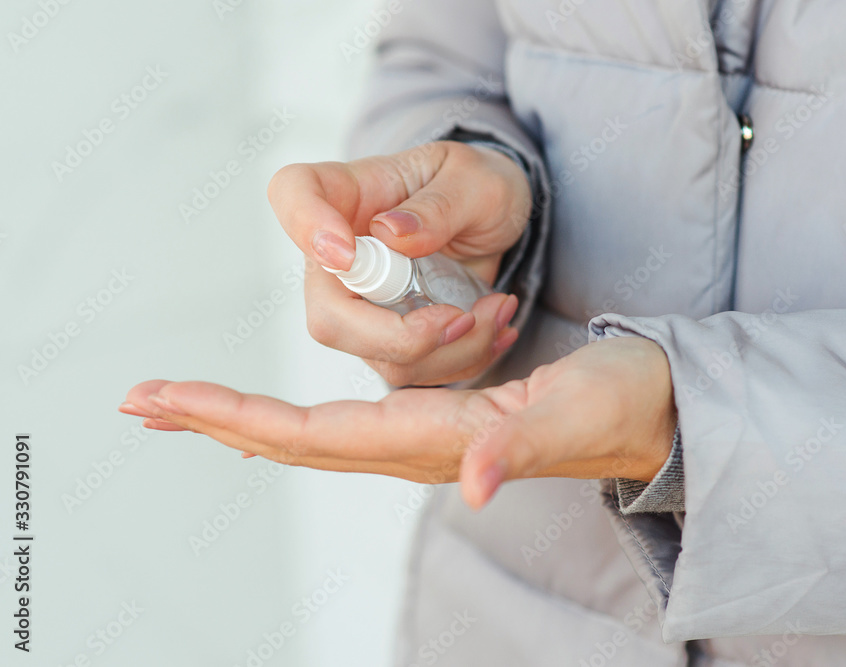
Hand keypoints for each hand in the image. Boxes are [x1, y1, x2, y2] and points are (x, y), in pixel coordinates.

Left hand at [119, 337, 675, 509]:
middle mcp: (417, 449)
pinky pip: (340, 432)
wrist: (648, 409)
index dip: (236, 418)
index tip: (168, 398)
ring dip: (238, 420)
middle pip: (292, 445)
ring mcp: (423, 442)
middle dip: (213, 420)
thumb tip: (475, 484)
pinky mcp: (436, 427)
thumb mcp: (578, 410)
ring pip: (309, 441)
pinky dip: (285, 421)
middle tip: (140, 398)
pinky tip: (260, 420)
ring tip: (179, 403)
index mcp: (436, 440)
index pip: (313, 436)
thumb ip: (524, 448)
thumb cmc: (618, 401)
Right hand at [268, 141, 531, 386]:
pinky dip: (463, 359)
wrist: (495, 220)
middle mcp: (341, 254)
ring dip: (450, 350)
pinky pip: (414, 370)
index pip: (293, 194)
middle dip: (398, 336)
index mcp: (348, 191)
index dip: (306, 226)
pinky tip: (493, 329)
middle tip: (462, 318)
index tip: (345, 254)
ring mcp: (361, 304)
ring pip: (378, 356)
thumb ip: (439, 205)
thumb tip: (392, 233)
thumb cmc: (475, 186)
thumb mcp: (475, 181)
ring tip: (498, 311)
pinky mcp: (389, 338)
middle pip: (328, 316)